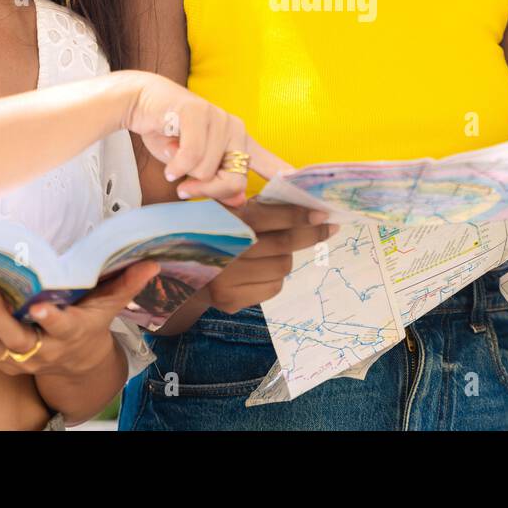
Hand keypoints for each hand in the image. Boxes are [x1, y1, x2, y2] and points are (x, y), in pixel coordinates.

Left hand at [0, 261, 159, 377]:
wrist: (77, 363)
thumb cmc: (91, 323)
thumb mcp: (110, 305)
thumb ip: (127, 284)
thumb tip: (152, 262)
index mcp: (70, 334)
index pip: (61, 327)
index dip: (50, 319)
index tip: (37, 306)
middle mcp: (43, 350)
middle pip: (15, 338)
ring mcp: (20, 359)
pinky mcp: (2, 362)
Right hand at [117, 71, 289, 205]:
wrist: (142, 102)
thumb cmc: (169, 135)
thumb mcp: (193, 166)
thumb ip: (216, 183)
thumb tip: (239, 202)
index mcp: (239, 142)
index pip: (269, 162)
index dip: (285, 176)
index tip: (303, 187)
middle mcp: (235, 129)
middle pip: (234, 181)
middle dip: (207, 190)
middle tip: (185, 188)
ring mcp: (219, 118)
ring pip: (208, 171)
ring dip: (184, 174)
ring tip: (173, 161)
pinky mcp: (199, 112)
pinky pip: (192, 156)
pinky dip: (175, 165)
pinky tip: (168, 158)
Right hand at [205, 200, 338, 313]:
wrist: (179, 268)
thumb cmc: (212, 232)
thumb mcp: (227, 211)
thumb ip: (257, 208)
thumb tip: (306, 206)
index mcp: (221, 223)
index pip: (269, 217)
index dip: (298, 215)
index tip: (322, 214)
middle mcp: (223, 252)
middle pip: (282, 245)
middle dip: (310, 235)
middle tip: (328, 228)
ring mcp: (226, 280)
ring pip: (282, 268)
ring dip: (286, 257)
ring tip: (275, 250)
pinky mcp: (231, 301)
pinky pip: (273, 288)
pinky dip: (275, 277)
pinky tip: (262, 269)